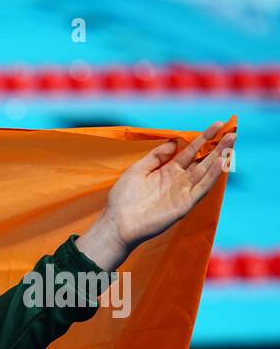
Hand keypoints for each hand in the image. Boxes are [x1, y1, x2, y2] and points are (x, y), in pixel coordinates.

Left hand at [77, 121, 234, 270]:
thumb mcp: (137, 170)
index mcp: (168, 171)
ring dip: (219, 157)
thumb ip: (155, 156)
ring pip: (206, 172)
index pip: (190, 152)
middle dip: (217, 146)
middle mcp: (178, 181)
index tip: (216, 124)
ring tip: (231, 141)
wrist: (117, 224)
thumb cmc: (123, 198)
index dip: (203, 138)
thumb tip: (173, 142)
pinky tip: (220, 163)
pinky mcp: (184, 205)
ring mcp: (182, 193)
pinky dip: (211, 176)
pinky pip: (201, 189)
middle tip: (231, 131)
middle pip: (202, 160)